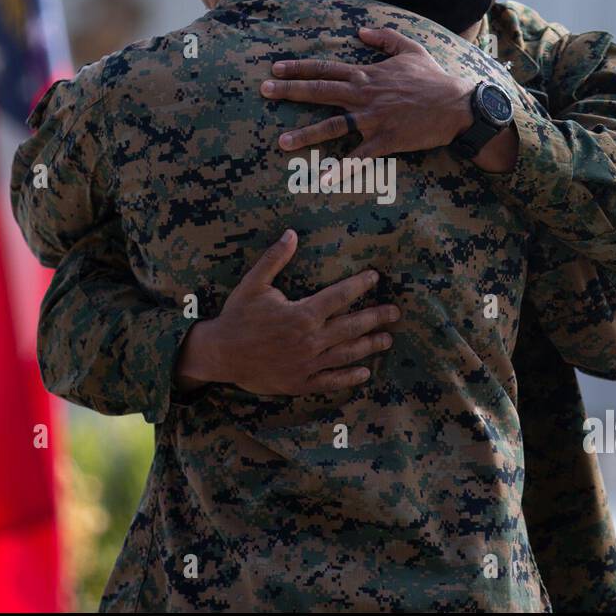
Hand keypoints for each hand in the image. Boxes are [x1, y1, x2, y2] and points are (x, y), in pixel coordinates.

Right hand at [176, 229, 400, 396]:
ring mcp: (307, 364)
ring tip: (387, 339)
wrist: (220, 354)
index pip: (340, 296)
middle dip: (377, 318)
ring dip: (370, 346)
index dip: (360, 285)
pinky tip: (365, 373)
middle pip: (352, 327)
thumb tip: (291, 233)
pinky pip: (331, 380)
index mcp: (302, 314)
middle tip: (396, 312)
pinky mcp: (300, 382)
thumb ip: (274, 259)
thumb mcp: (253, 284)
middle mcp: (310, 340)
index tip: (375, 278)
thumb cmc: (237, 316)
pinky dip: (349, 377)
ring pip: (347, 354)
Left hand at [261, 26, 475, 159]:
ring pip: (332, 125)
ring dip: (306, 134)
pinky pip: (359, 157)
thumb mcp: (410, 49)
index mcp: (367, 74)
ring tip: (282, 142)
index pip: (325, 68)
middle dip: (289, 91)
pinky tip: (323, 180)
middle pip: (320, 91)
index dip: (299, 68)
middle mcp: (365, 95)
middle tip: (263, 92)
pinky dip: (341, 170)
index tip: (275, 69)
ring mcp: (373, 119)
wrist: (458, 105)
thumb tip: (361, 32)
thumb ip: (384, 38)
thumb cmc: (434, 79)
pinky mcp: (385, 141)